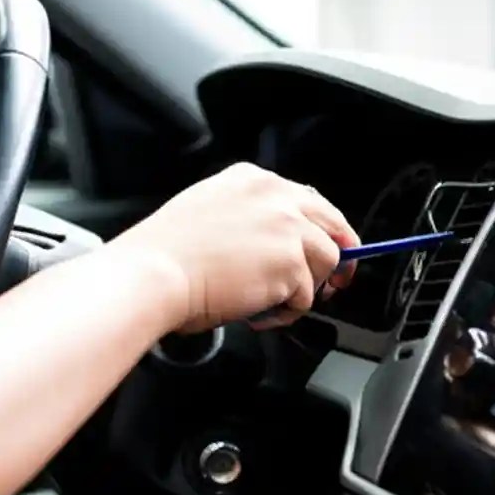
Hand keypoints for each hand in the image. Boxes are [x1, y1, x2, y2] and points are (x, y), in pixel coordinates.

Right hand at [111, 162, 360, 332]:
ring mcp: (288, 229)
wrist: (155, 272)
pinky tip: (258, 314)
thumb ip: (247, 216)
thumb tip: (271, 246)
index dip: (319, 230)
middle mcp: (277, 197)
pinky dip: (286, 312)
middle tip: (333, 283)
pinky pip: (305, 296)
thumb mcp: (209, 209)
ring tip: (271, 305)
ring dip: (304, 289)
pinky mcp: (291, 264)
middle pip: (333, 225)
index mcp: (254, 180)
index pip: (308, 200)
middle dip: (339, 257)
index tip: (321, 250)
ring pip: (326, 262)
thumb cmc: (167, 253)